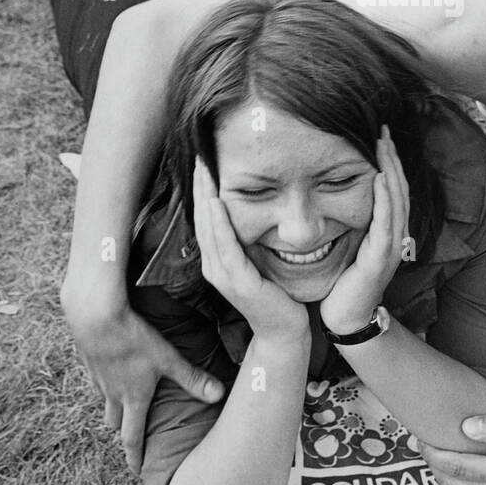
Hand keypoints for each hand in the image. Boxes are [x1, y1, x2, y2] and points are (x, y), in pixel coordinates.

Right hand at [62, 293, 224, 474]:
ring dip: (114, 409)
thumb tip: (219, 395)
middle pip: (116, 422)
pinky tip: (114, 374)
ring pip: (105, 402)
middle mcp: (113, 394)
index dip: (135, 457)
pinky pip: (99, 381)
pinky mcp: (91, 362)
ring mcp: (99, 379)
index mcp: (133, 398)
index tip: (137, 471)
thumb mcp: (168, 359)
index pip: (132, 438)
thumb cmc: (134, 340)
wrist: (95, 318)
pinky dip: (107, 385)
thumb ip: (192, 378)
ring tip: (124, 408)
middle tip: (133, 441)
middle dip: (124, 433)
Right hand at [193, 159, 308, 343]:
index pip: (206, 217)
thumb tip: (252, 208)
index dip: (202, 188)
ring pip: (209, 228)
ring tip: (204, 169)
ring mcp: (224, 275)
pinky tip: (217, 202)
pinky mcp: (239, 283)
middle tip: (199, 154)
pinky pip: (226, 247)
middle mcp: (215, 266)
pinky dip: (219, 223)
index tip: (204, 159)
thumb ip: (250, 239)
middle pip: (202, 217)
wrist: (286, 330)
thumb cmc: (276, 294)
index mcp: (218, 259)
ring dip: (205, 196)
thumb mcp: (259, 259)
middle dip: (200, 185)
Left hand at [320, 127, 407, 336]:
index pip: (392, 189)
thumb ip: (347, 222)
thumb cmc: (341, 283)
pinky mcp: (381, 259)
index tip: (378, 137)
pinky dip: (386, 199)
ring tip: (384, 146)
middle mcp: (394, 236)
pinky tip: (381, 179)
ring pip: (397, 201)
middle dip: (392, 158)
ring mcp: (390, 247)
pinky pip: (386, 223)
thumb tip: (329, 192)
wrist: (344, 319)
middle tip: (383, 131)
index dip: (388, 162)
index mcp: (386, 231)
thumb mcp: (346, 245)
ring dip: (391, 170)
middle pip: (399, 188)